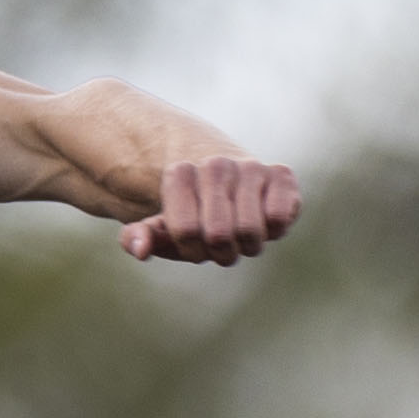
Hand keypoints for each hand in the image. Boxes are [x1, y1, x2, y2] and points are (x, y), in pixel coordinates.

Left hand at [121, 157, 300, 264]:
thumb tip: (141, 250)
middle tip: (217, 246)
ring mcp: (250, 166)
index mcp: (179, 173)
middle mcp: (215, 164)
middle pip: (218, 234)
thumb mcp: (158, 226)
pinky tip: (263, 223)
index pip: (185, 232)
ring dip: (245, 247)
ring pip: (250, 230)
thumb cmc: (189, 212)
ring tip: (239, 237)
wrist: (224, 181)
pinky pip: (280, 218)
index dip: (189, 249)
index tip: (190, 242)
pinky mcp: (281, 174)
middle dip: (217, 253)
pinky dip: (273, 232)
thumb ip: (137, 238)